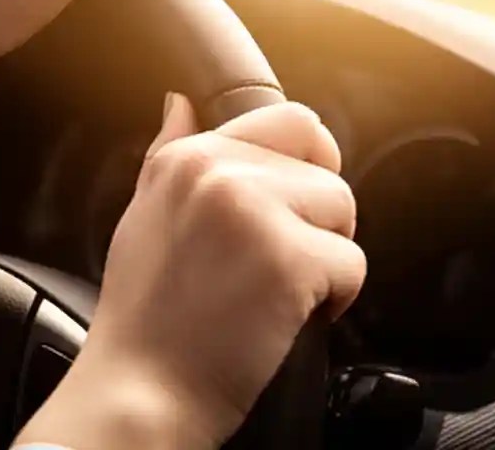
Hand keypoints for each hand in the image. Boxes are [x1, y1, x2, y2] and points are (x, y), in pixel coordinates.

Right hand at [15, 97, 366, 449]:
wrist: (141, 393)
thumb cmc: (147, 319)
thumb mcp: (144, 216)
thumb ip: (169, 152)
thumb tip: (180, 101)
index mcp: (188, 158)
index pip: (289, 120)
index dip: (309, 163)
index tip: (299, 205)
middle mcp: (219, 173)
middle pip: (325, 163)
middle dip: (323, 212)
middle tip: (289, 256)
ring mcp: (255, 212)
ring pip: (343, 211)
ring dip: (327, 258)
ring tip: (279, 292)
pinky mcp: (290, 259)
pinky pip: (353, 264)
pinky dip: (336, 299)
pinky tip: (288, 317)